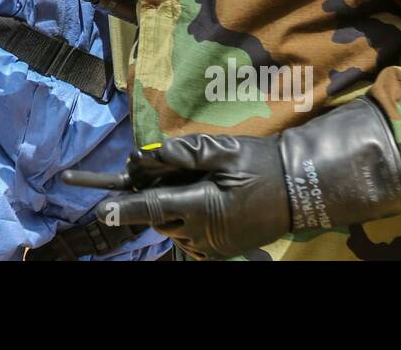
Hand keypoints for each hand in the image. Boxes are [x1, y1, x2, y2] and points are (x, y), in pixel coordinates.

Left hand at [65, 98, 400, 258]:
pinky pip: (187, 235)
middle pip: (157, 215)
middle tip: (165, 171)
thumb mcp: (223, 150)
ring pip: (171, 226)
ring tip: (193, 184)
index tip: (100, 210)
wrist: (300, 190)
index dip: (123, 208)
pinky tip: (202, 198)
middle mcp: (203, 233)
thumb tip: (143, 157)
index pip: (151, 207)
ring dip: (168, 207)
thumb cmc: (261, 163)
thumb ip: (181, 154)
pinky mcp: (218, 250)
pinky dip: (184, 218)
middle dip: (152, 195)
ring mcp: (212, 246)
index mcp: (203, 206)